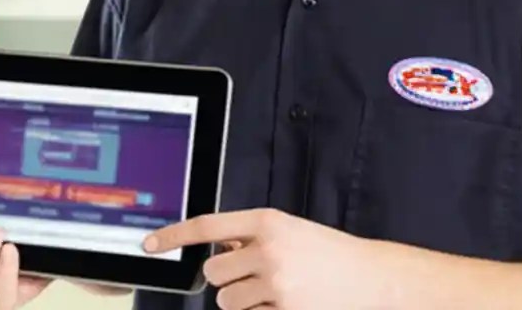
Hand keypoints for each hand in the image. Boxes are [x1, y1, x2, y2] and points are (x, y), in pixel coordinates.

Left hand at [144, 208, 383, 309]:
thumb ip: (250, 235)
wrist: (372, 277)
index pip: (207, 226)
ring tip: (271, 291)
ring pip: (226, 300)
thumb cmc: (327, 252)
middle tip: (251, 275)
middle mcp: (268, 249)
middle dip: (226, 277)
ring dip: (241, 300)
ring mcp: (277, 282)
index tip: (149, 243)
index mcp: (267, 221)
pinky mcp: (285, 309)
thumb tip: (215, 244)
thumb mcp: (288, 229)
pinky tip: (285, 303)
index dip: (173, 235)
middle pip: (212, 271)